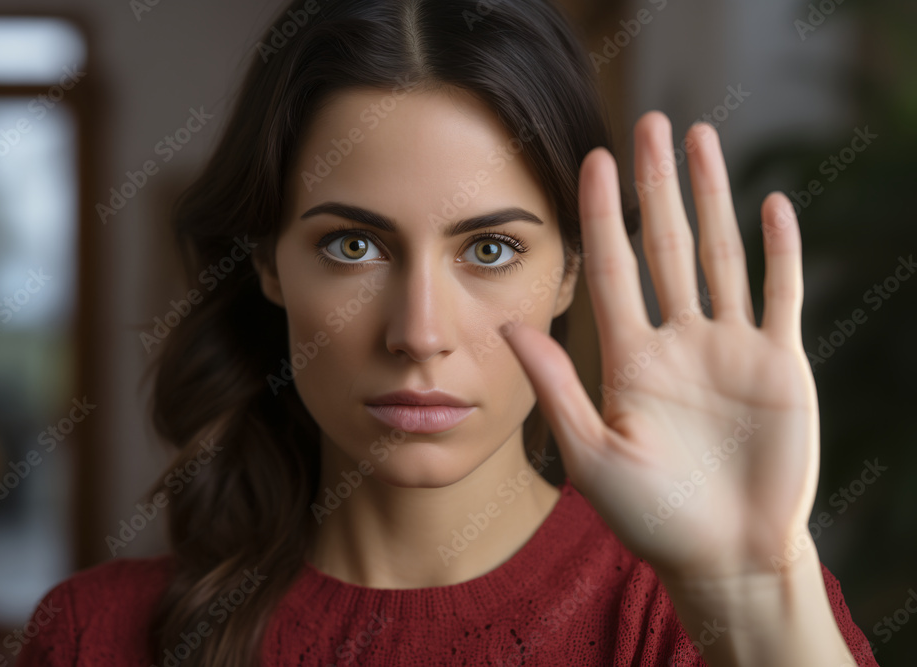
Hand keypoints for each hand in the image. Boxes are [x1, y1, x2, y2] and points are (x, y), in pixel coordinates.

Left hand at [499, 111, 818, 581]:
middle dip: (656, 185)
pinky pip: (781, 294)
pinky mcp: (778, 363)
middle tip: (649, 121)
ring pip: (720, 254)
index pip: (613, 269)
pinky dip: (779, 251)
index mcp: (629, 359)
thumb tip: (505, 325)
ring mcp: (730, 348)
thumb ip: (555, 387)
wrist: (723, 557)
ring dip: (713, 197)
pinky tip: (770, 205)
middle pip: (665, 245)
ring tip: (702, 139)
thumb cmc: (652, 518)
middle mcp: (677, 342)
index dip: (602, 214)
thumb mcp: (591, 453)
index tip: (590, 159)